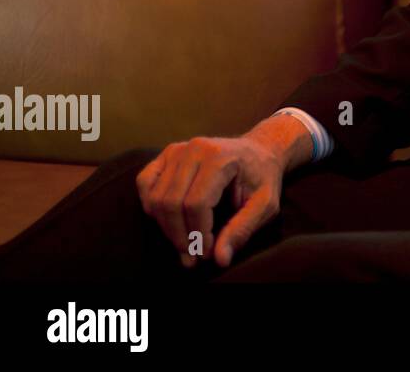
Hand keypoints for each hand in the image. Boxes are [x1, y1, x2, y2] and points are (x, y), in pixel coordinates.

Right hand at [135, 129, 289, 268]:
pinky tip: (169, 220)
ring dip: (167, 227)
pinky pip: (145, 183)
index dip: (198, 234)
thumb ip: (242, 230)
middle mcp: (194, 149)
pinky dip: (151, 206)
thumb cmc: (263, 178)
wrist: (259, 151)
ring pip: (156, 198)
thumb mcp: (265, 205)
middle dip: (180, 236)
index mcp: (220, 157)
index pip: (196, 203)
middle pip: (171, 203)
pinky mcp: (167, 154)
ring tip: (186, 241)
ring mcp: (177, 149)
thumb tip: (219, 260)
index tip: (207, 253)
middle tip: (193, 256)